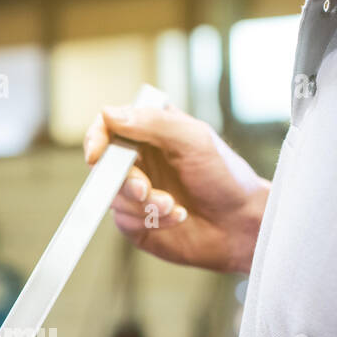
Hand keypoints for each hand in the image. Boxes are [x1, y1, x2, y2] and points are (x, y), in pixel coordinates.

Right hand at [84, 104, 269, 273]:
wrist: (241, 224)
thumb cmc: (224, 176)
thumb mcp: (193, 139)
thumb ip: (152, 122)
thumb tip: (108, 113)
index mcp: (149, 133)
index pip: (107, 128)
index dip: (95, 139)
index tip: (96, 155)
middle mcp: (139, 161)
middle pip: (104, 166)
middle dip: (125, 181)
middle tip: (145, 190)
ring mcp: (136, 193)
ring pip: (113, 196)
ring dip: (142, 203)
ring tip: (173, 206)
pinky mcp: (138, 223)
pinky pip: (125, 221)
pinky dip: (150, 221)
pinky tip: (176, 218)